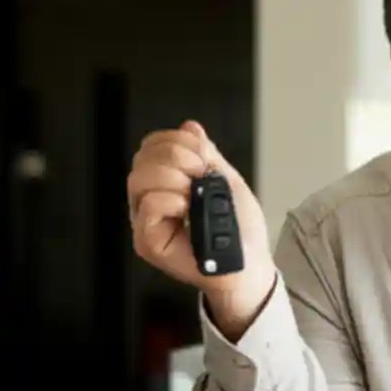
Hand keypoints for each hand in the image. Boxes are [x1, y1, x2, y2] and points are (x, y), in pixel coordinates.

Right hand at [128, 119, 276, 338]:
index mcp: (166, 182)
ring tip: (195, 194)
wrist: (250, 263)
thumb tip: (190, 126)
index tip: (203, 156)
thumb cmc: (240, 230)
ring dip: (174, 178)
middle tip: (201, 174)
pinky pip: (149, 204)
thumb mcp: (226, 181)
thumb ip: (206, 154)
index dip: (175, 141)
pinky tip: (188, 211)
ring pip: (139, 178)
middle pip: (142, 157)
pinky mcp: (148, 241)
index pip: (152, 146)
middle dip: (177, 156)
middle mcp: (151, 199)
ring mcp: (146, 221)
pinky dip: (173, 200)